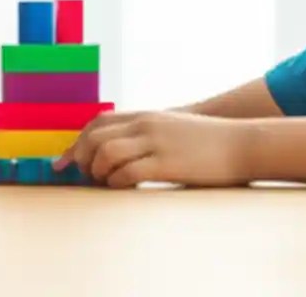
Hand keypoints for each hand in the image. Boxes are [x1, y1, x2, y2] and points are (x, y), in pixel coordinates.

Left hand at [53, 111, 251, 187]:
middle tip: (84, 177)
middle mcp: (146, 125)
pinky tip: (122, 188)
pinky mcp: (166, 164)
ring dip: (97, 171)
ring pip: (106, 153)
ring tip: (104, 183)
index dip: (76, 142)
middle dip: (81, 159)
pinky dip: (116, 183)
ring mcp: (155, 143)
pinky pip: (127, 173)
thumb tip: (118, 150)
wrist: (242, 143)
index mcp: (145, 116)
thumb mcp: (172, 128)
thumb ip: (145, 134)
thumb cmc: (207, 141)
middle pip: (96, 137)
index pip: (98, 123)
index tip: (64, 163)